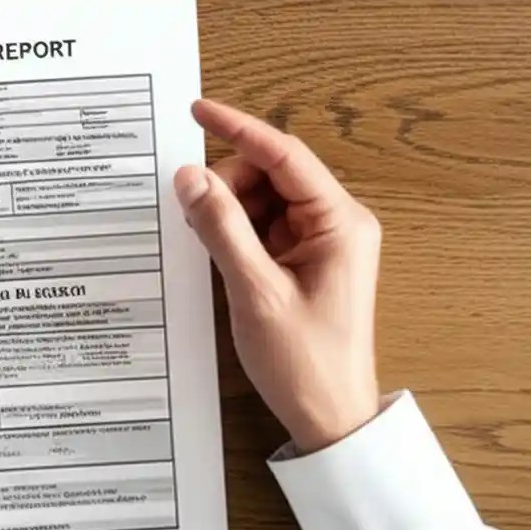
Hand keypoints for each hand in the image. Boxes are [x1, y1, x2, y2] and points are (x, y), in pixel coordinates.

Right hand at [174, 99, 381, 452]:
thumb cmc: (304, 363)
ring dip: (228, 212)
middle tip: (192, 215)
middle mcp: (336, 224)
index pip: (284, 156)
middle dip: (227, 185)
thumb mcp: (255, 292)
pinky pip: (262, 229)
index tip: (197, 112)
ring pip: (262, 201)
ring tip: (205, 244)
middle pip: (271, 175)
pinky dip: (235, 233)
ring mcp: (320, 243)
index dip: (238, 129)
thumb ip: (221, 229)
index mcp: (339, 223)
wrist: (329, 417)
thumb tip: (190, 179)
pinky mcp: (304, 263)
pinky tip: (217, 254)